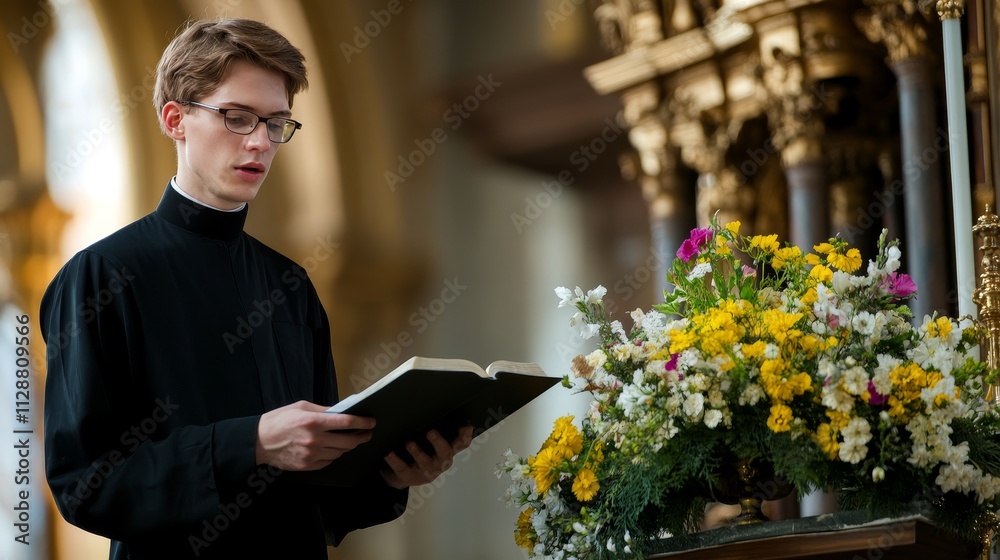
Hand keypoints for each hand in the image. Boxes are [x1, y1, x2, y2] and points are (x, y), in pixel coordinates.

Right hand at [255, 400, 374, 470]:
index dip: (363, 422)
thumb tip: (342, 412)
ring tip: (349, 438)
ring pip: (340, 452)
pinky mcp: (308, 466)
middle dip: (361, 436)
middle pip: (348, 441)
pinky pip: (329, 461)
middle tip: (367, 433)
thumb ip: (323, 410)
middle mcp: (314, 440)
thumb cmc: (279, 421)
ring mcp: (311, 455)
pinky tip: (332, 447)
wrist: (258, 442)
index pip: (346, 422)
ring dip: (348, 446)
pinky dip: (334, 454)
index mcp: (313, 422)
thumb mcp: (301, 407)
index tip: (371, 422)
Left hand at [380, 426, 473, 488]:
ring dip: (417, 452)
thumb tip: (435, 406)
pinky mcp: (411, 478)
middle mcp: (441, 462)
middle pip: (446, 453)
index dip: (465, 435)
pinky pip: (403, 469)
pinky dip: (395, 460)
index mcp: (448, 451)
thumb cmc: (420, 452)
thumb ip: (437, 428)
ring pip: (425, 464)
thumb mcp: (431, 442)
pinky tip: (388, 453)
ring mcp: (427, 472)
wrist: (403, 474)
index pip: (462, 444)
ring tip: (408, 443)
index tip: (464, 425)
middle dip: (438, 442)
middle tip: (430, 431)